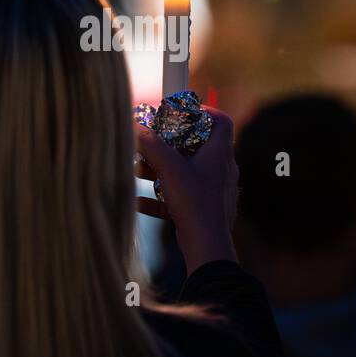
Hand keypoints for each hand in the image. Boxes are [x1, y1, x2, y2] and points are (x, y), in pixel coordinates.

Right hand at [134, 105, 237, 271]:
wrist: (207, 245)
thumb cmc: (195, 202)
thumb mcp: (170, 168)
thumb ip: (151, 145)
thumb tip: (135, 127)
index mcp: (219, 154)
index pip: (220, 121)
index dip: (204, 111)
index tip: (182, 112)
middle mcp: (220, 169)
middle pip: (197, 146)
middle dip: (169, 145)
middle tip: (151, 143)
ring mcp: (213, 190)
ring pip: (186, 172)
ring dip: (161, 171)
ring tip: (137, 171)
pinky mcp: (203, 209)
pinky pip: (180, 196)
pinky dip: (160, 196)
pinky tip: (138, 202)